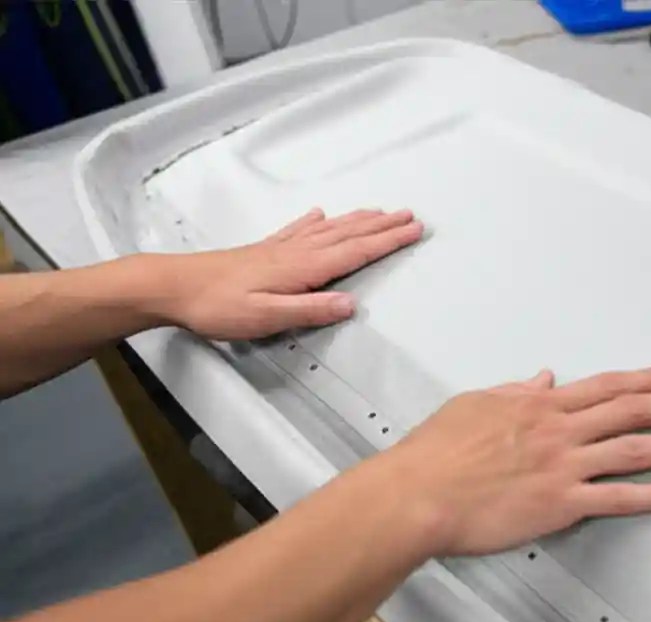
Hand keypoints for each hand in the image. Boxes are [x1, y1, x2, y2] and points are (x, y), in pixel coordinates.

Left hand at [155, 208, 422, 339]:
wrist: (174, 287)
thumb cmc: (216, 306)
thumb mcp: (266, 317)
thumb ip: (309, 310)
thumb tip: (350, 304)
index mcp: (301, 268)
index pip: (355, 252)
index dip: (387, 242)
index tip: (414, 230)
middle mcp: (295, 252)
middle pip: (347, 234)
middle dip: (381, 225)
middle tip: (410, 216)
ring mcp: (279, 249)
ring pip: (328, 229)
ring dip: (357, 220)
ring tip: (380, 212)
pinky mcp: (263, 251)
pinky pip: (297, 230)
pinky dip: (314, 221)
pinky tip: (318, 214)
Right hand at [359, 366, 650, 557]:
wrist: (418, 492)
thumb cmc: (435, 452)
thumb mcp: (475, 405)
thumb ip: (516, 392)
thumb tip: (544, 377)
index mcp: (541, 405)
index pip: (607, 386)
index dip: (647, 379)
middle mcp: (561, 430)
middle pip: (633, 411)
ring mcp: (565, 466)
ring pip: (636, 450)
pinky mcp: (561, 504)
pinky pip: (619, 498)